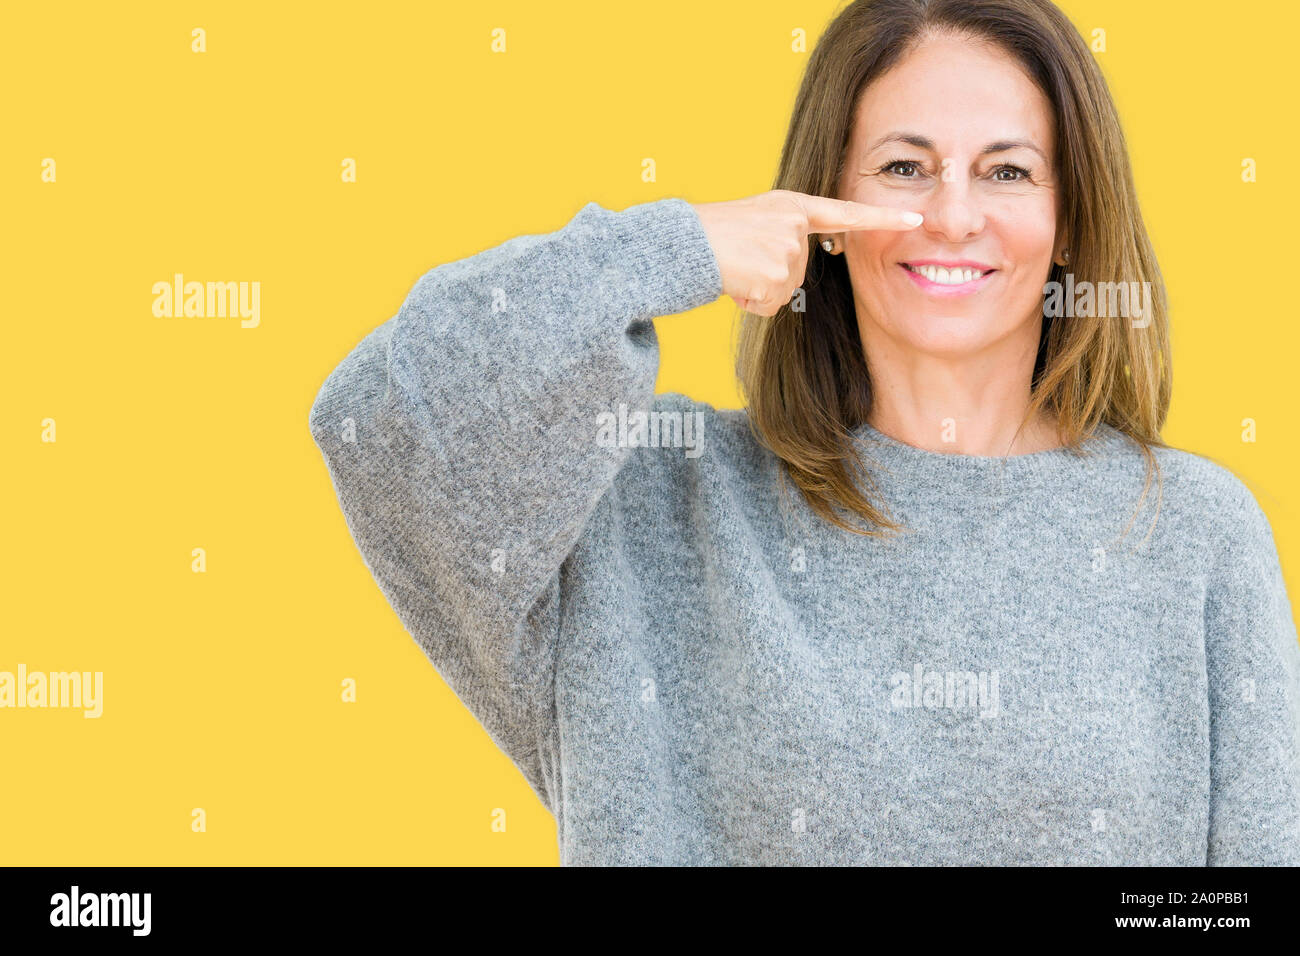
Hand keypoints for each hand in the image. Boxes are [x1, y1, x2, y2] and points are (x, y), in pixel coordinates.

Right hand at [690, 189, 922, 314]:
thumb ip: (785, 233)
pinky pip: (771, 305)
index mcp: (792, 206)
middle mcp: (794, 225)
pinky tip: (735, 283)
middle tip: (742, 261)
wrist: (685, 243)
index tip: (915, 219)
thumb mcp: (757, 220)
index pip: (846, 213)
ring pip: (785, 290)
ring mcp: (785, 251)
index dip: (882, 219)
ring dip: (759, 290)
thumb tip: (791, 270)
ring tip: (735, 270)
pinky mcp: (774, 276)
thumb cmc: (714, 234)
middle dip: (771, 275)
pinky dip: (751, 302)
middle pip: (799, 270)